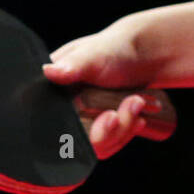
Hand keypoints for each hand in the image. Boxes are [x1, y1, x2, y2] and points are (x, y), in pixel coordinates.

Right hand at [42, 20, 173, 158]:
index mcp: (52, 90)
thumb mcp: (92, 55)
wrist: (146, 55)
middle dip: (104, 131)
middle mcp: (65, 109)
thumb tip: (47, 72)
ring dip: (121, 128)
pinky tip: (137, 116)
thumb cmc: (114, 48)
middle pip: (75, 140)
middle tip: (118, 114)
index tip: (104, 118)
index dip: (72, 130)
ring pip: (97, 145)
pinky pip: (111, 143)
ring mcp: (85, 121)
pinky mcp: (103, 128)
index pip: (49, 123)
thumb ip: (71, 66)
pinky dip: (126, 131)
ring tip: (136, 102)